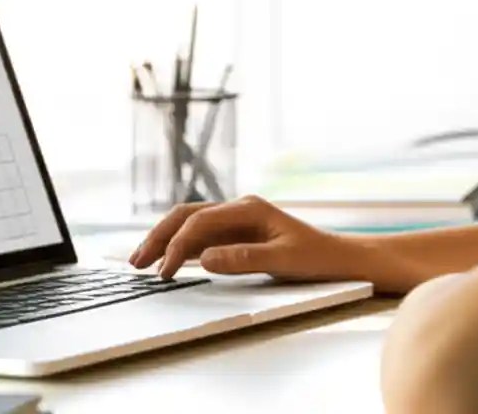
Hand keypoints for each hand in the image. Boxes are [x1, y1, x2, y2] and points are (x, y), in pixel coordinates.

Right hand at [128, 195, 359, 280]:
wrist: (342, 259)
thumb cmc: (318, 257)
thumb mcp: (284, 259)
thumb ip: (243, 258)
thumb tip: (204, 259)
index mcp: (248, 208)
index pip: (199, 222)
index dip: (177, 245)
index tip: (164, 271)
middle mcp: (237, 209)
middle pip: (185, 216)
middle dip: (158, 237)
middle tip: (136, 261)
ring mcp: (235, 221)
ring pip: (188, 225)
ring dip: (164, 240)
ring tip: (141, 261)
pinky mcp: (236, 235)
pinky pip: (200, 237)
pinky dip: (179, 248)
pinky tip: (166, 261)